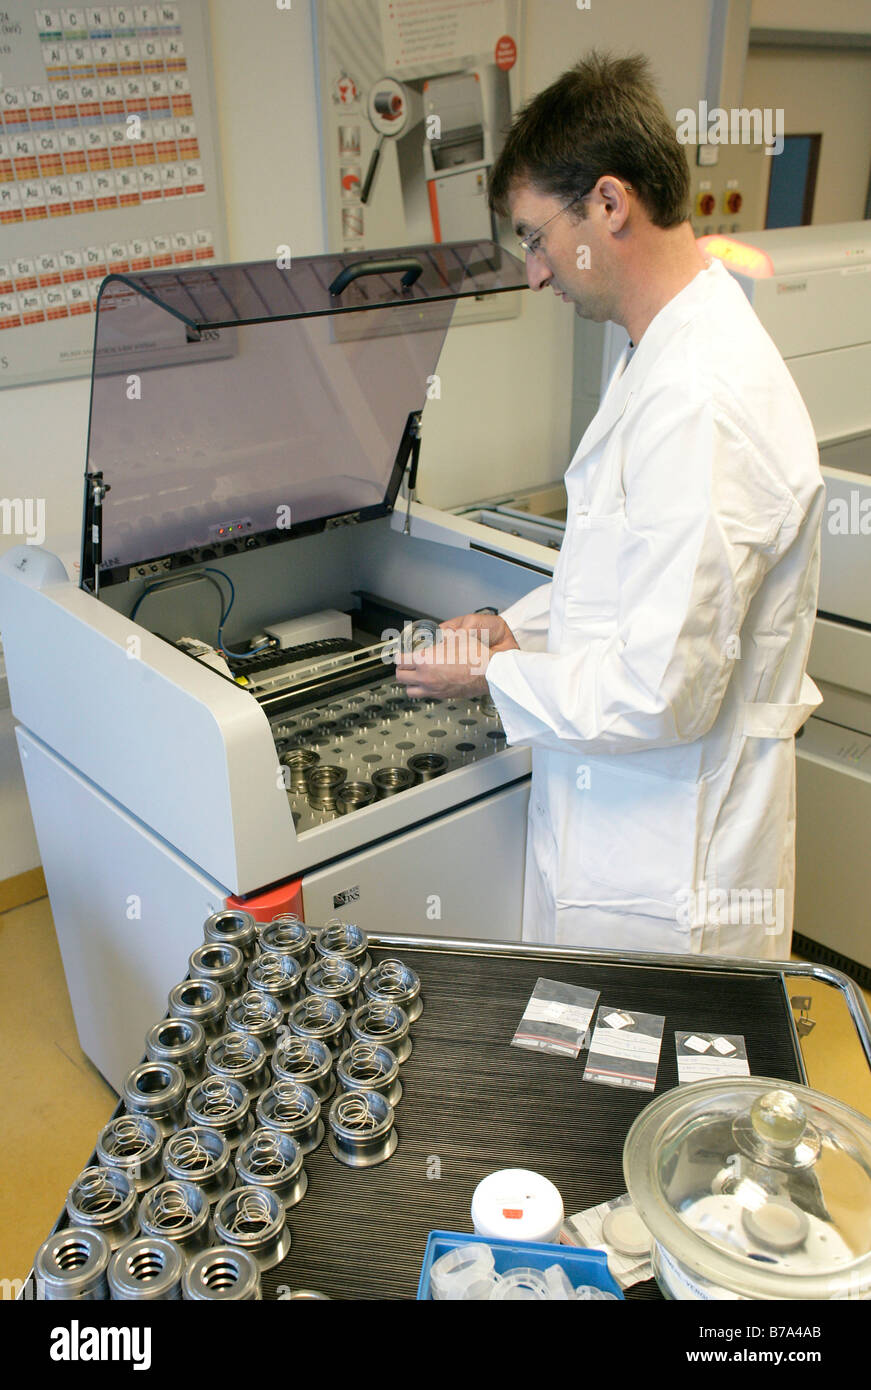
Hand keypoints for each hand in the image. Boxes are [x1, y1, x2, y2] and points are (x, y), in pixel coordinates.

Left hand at [394, 612, 518, 698]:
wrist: (489, 671)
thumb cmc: (475, 655)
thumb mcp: (455, 636)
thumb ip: (442, 635)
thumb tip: (440, 632)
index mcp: (425, 660)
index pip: (400, 660)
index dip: (399, 655)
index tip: (401, 653)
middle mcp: (426, 677)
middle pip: (400, 676)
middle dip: (401, 668)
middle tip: (406, 663)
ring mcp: (433, 689)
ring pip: (409, 690)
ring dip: (409, 682)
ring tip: (415, 676)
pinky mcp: (442, 696)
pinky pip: (425, 695)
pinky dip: (423, 689)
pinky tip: (430, 682)